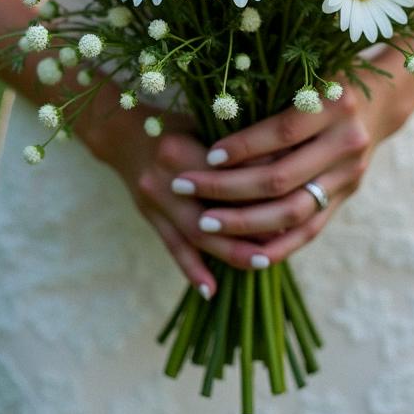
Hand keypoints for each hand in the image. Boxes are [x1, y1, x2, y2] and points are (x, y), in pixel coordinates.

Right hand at [78, 87, 267, 299]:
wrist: (122, 134)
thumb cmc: (175, 124)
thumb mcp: (203, 123)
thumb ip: (234, 146)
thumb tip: (280, 167)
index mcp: (180, 151)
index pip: (227, 175)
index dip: (259, 186)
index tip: (292, 195)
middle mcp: (164, 180)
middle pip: (212, 212)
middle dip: (249, 229)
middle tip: (285, 237)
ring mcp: (154, 203)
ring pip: (196, 235)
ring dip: (229, 252)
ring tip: (261, 263)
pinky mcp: (149, 218)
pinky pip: (173, 247)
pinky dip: (192, 270)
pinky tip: (210, 290)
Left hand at [170, 69, 413, 269]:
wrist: (380, 101)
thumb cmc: (324, 81)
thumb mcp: (303, 78)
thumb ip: (270, 100)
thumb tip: (212, 130)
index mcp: (335, 104)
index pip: (283, 133)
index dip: (243, 147)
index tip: (206, 156)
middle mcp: (347, 142)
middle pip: (282, 177)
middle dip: (229, 187)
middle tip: (186, 188)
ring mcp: (349, 175)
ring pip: (293, 211)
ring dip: (245, 222)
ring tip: (205, 223)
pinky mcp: (346, 197)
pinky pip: (309, 230)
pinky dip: (278, 246)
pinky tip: (245, 255)